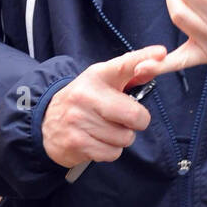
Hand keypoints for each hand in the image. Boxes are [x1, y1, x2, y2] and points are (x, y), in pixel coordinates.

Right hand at [41, 45, 167, 168]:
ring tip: (105, 129)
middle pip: (135, 116)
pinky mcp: (76, 143)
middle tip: (125, 120)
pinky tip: (97, 140)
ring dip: (121, 138)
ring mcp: (79, 120)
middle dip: (137, 122)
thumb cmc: (84, 100)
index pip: (124, 65)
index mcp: (96, 76)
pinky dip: (110, 151)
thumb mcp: (103, 81)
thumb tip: (160, 57)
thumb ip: (132, 72)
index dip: (144, 58)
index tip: (161, 53)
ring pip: (125, 138)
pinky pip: (112, 153)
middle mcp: (86, 95)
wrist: (45, 121)